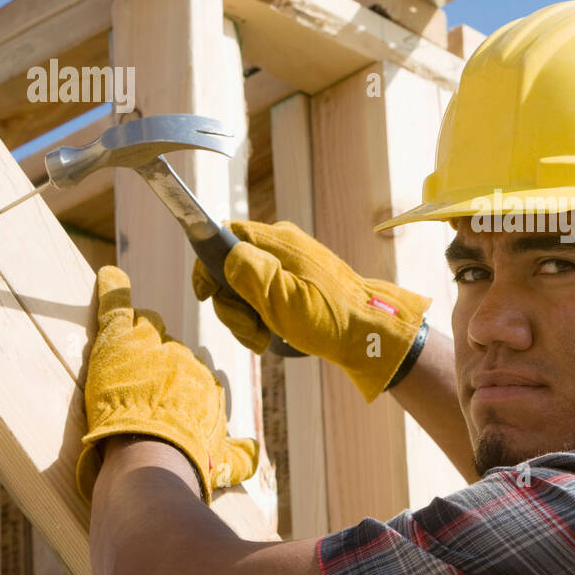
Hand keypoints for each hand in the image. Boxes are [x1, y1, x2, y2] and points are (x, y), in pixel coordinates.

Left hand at [78, 265, 258, 504]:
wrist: (156, 455)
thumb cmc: (189, 462)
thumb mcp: (223, 462)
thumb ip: (240, 456)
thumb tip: (255, 455)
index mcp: (208, 386)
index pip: (193, 372)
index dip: (178, 384)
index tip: (168, 397)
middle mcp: (187, 362)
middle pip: (171, 350)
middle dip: (157, 362)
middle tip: (138, 382)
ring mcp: (155, 348)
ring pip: (148, 330)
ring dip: (138, 337)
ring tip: (124, 345)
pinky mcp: (124, 341)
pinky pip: (118, 309)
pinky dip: (113, 291)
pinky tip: (109, 276)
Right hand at [191, 220, 430, 401]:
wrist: (368, 333)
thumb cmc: (329, 318)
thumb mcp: (284, 299)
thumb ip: (251, 273)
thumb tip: (225, 252)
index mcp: (276, 242)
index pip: (224, 235)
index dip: (207, 265)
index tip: (206, 296)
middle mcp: (280, 245)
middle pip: (230, 266)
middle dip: (230, 303)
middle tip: (250, 331)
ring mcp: (289, 263)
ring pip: (244, 285)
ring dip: (245, 316)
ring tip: (263, 339)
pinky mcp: (295, 281)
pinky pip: (263, 294)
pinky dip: (260, 316)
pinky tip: (271, 336)